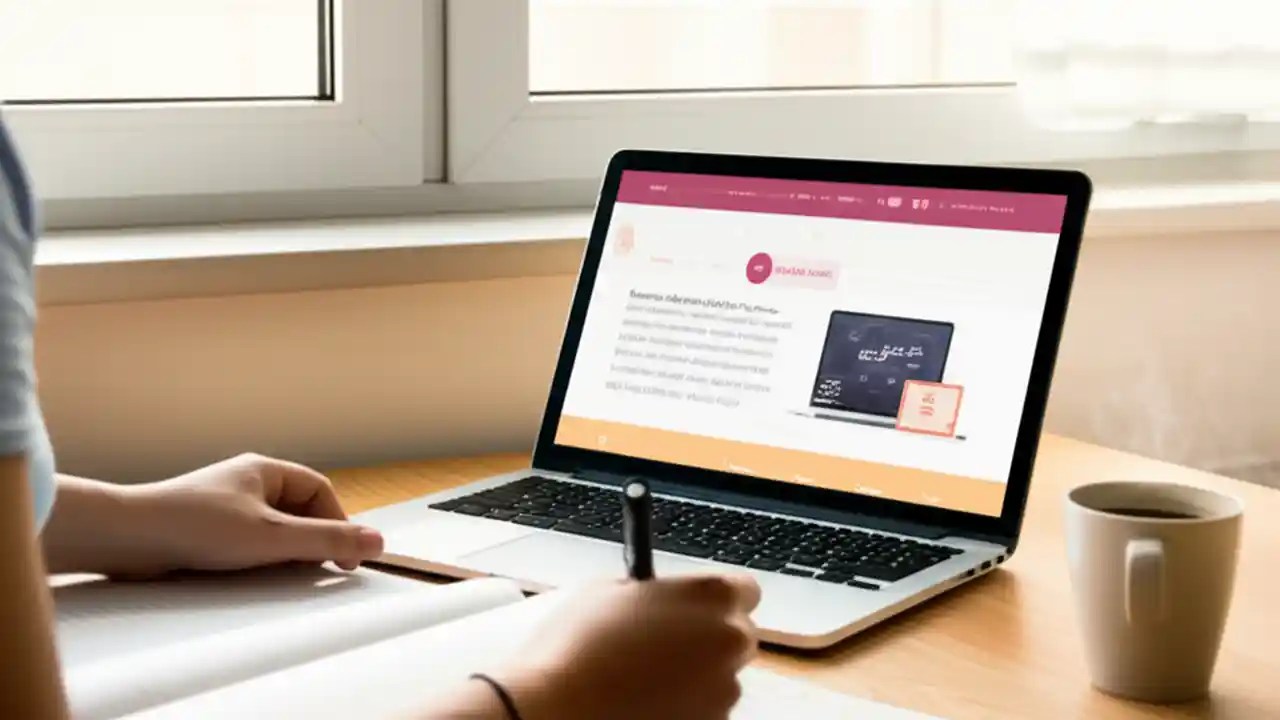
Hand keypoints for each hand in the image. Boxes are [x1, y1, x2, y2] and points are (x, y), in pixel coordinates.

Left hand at [111, 454, 382, 575]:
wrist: (126, 535)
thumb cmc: (197, 526)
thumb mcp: (273, 537)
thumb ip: (327, 541)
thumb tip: (378, 542)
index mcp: (266, 470)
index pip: (320, 491)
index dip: (338, 522)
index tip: (345, 557)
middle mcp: (247, 482)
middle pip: (299, 508)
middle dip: (313, 538)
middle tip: (319, 568)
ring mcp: (225, 505)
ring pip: (273, 526)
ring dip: (285, 549)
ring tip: (283, 571)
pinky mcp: (205, 528)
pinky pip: (247, 539)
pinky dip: (258, 556)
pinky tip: (251, 572)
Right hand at [494, 574, 760, 719]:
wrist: (558, 710)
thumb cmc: (575, 648)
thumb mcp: (609, 591)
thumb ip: (652, 591)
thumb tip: (658, 597)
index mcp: (711, 595)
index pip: (745, 588)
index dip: (717, 599)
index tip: (695, 606)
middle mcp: (728, 641)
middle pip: (736, 635)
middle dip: (707, 639)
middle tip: (664, 644)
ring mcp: (724, 691)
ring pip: (719, 678)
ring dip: (693, 677)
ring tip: (640, 678)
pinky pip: (702, 710)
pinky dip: (682, 707)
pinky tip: (641, 702)